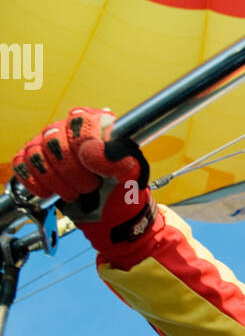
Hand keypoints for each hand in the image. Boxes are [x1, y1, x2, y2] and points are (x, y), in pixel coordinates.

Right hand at [12, 108, 156, 253]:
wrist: (111, 215)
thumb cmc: (123, 189)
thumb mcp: (131, 174)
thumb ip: (118, 158)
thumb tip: (91, 151)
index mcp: (96, 124)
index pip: (79, 120)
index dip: (84, 145)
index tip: (96, 169)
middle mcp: (69, 130)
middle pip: (53, 139)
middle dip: (71, 170)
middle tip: (90, 186)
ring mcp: (49, 146)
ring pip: (35, 153)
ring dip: (55, 180)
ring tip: (75, 193)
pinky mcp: (35, 164)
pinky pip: (22, 163)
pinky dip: (35, 181)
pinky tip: (51, 193)